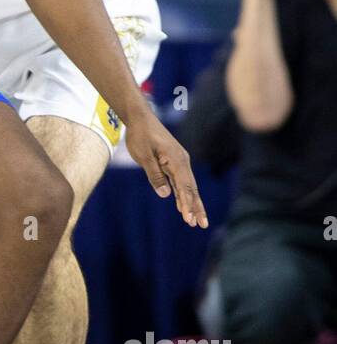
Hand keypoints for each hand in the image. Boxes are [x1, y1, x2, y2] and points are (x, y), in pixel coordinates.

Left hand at [124, 110, 207, 228]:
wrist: (140, 118)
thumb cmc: (140, 136)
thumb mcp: (144, 157)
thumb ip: (155, 176)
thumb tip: (166, 194)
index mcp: (176, 160)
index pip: (184, 187)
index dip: (188, 204)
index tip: (189, 219)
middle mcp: (182, 162)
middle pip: (191, 189)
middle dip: (197, 207)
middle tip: (202, 225)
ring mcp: (179, 162)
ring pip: (188, 186)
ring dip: (192, 203)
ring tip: (196, 220)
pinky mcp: (173, 162)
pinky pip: (180, 181)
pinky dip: (183, 194)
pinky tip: (183, 206)